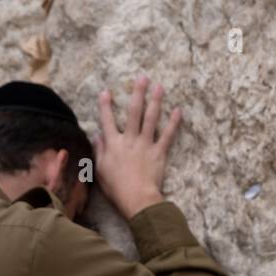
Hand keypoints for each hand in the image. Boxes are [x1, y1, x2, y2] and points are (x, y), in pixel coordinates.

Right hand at [94, 75, 180, 219]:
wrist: (136, 198)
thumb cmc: (116, 188)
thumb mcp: (100, 171)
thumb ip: (98, 151)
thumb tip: (97, 136)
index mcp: (113, 144)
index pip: (107, 121)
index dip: (105, 106)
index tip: (106, 92)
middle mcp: (129, 139)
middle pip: (133, 112)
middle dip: (138, 93)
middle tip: (142, 77)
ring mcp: (145, 144)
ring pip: (151, 118)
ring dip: (155, 100)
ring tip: (159, 86)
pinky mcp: (159, 152)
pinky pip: (167, 135)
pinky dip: (173, 122)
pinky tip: (178, 110)